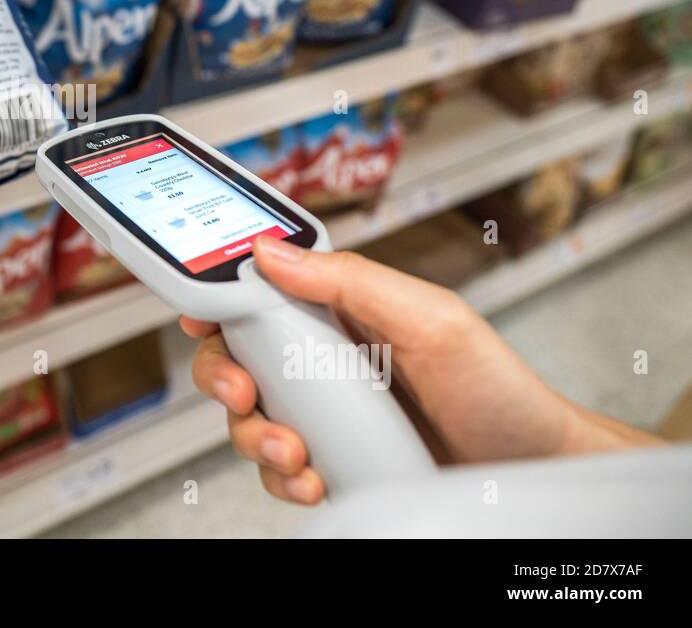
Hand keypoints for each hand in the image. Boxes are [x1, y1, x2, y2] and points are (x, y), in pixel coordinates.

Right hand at [182, 234, 661, 505]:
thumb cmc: (498, 391)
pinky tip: (310, 481)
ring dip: (253, 437)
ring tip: (292, 452)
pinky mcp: (331, 459)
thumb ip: (350, 280)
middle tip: (244, 393)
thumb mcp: (429, 319)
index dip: (219, 302)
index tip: (201, 318)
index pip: (262, 294)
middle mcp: (325, 358)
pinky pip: (278, 469)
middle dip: (225, 377)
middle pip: (240, 358)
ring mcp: (326, 412)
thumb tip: (271, 251)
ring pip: (250, 418)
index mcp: (342, 309)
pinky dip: (281, 478)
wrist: (531, 472)